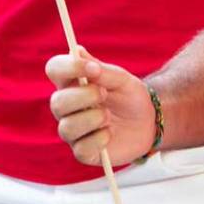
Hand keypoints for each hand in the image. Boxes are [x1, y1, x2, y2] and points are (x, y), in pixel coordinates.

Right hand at [46, 49, 153, 167]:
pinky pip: (81, 148)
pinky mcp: (83, 152)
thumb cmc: (130, 97)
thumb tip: (77, 51)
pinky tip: (110, 133)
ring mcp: (73, 131)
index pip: (54, 69)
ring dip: (92, 118)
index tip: (93, 68)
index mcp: (72, 82)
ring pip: (67, 127)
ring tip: (109, 115)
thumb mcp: (121, 79)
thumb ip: (101, 69)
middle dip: (83, 97)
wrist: (148, 122)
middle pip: (57, 102)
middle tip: (104, 93)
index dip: (68, 67)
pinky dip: (99, 138)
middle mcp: (67, 107)